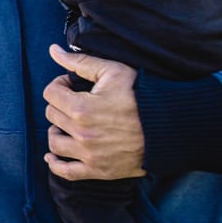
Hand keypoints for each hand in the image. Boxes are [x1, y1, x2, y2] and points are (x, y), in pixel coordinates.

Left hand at [43, 45, 146, 180]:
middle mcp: (82, 133)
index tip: (71, 85)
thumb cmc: (143, 95)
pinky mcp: (99, 170)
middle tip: (75, 102)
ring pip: (54, 142)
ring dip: (57, 131)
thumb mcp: (113, 71)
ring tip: (68, 124)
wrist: (171, 126)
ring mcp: (90, 154)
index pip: (50, 93)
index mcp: (82, 108)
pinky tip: (53, 156)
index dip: (59, 84)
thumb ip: (79, 61)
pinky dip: (56, 164)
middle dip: (60, 105)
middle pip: (52, 115)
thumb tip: (53, 50)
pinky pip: (66, 172)